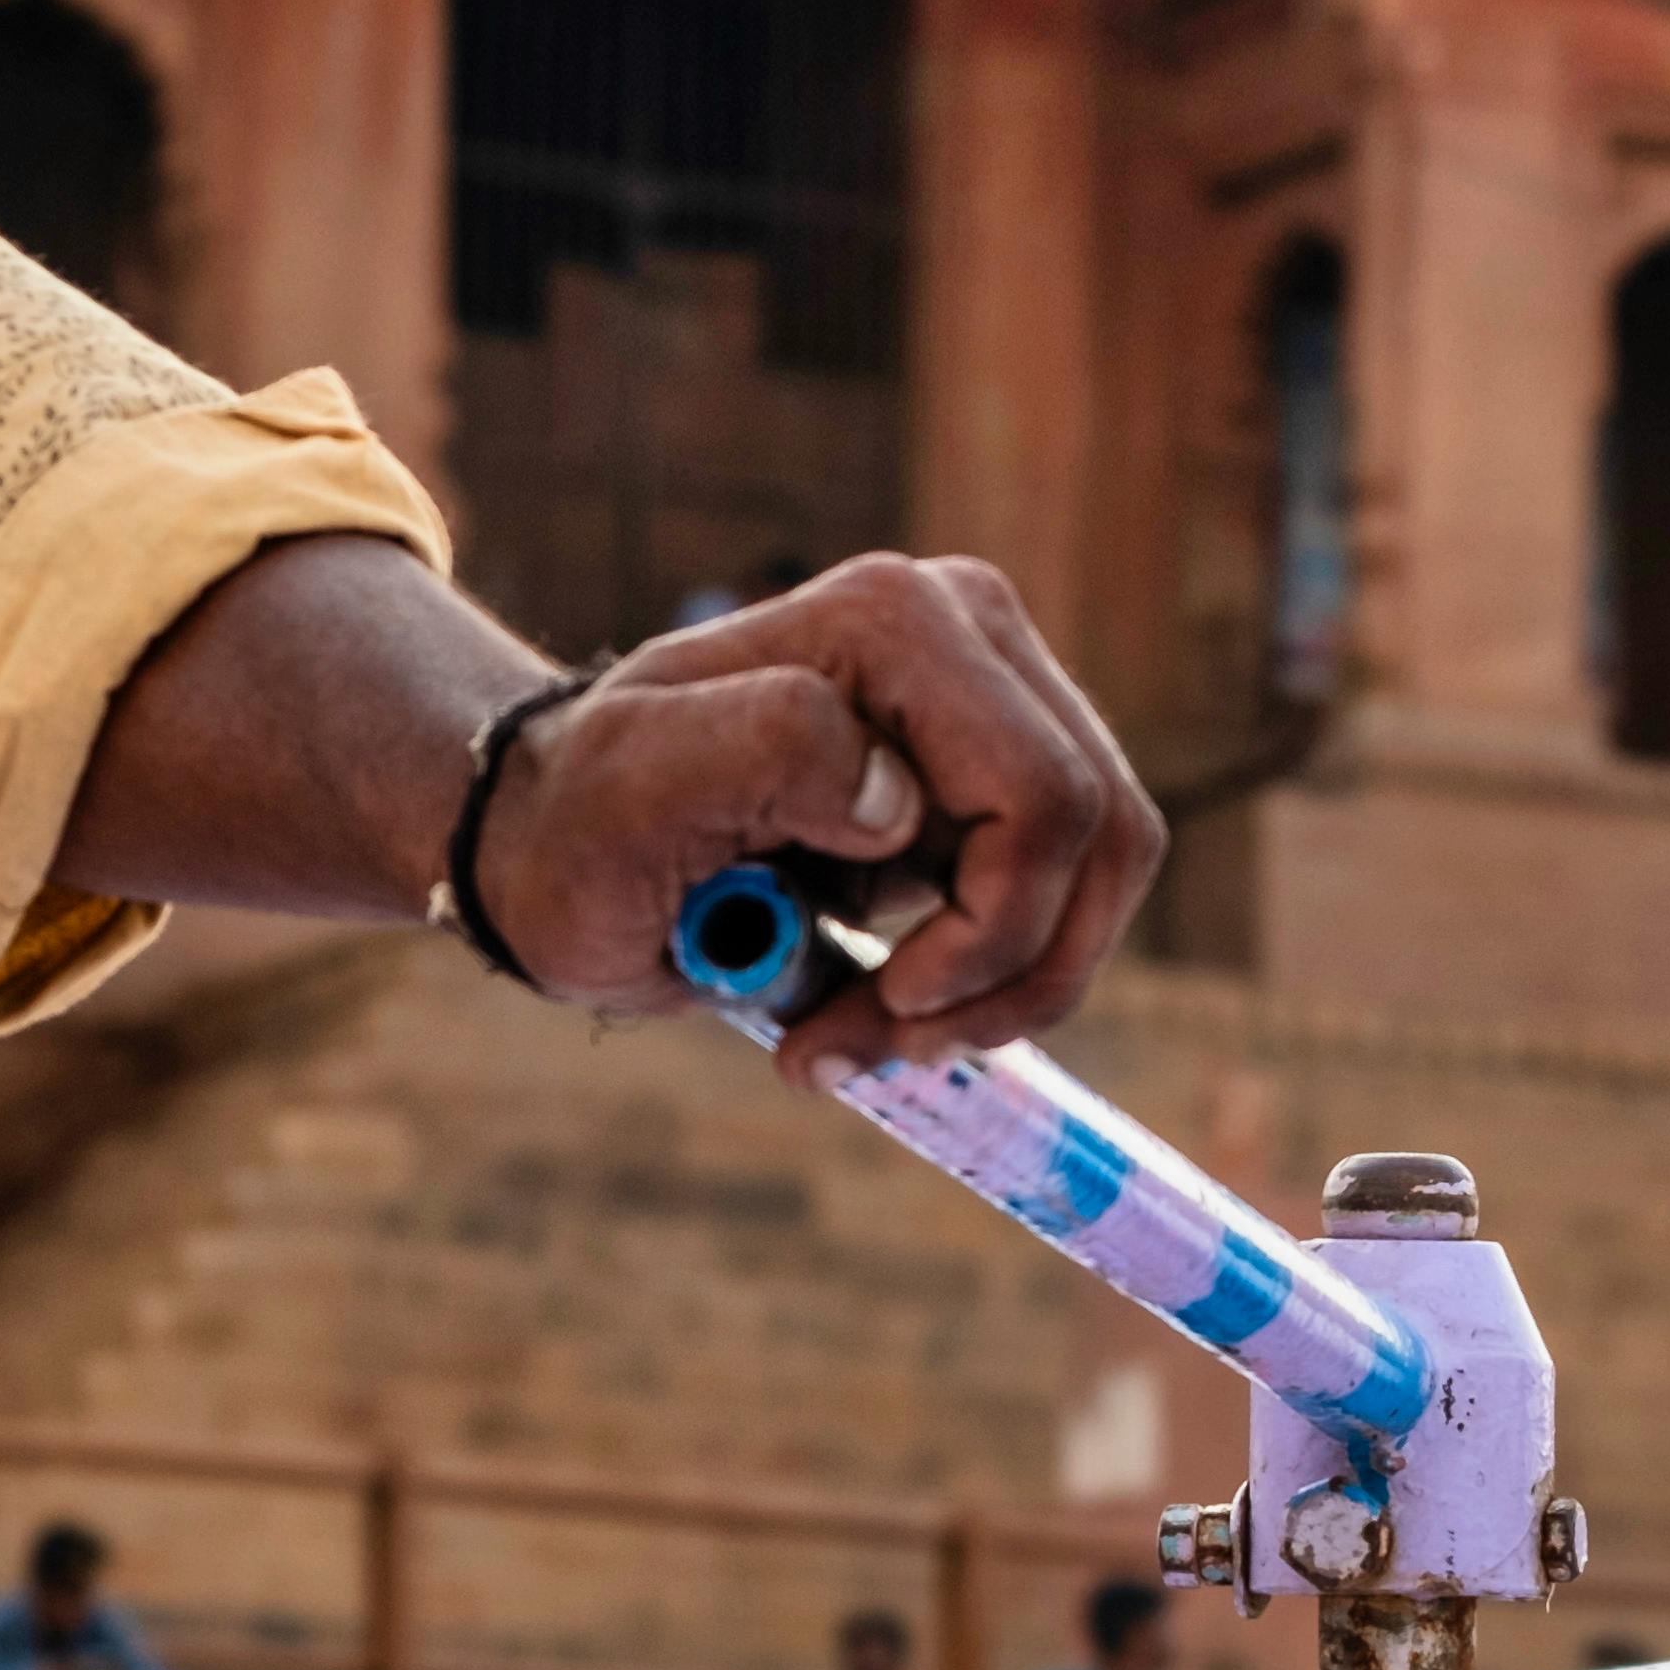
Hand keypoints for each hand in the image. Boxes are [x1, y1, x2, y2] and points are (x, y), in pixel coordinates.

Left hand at [472, 556, 1158, 1079]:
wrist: (566, 844)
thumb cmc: (582, 827)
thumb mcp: (629, 791)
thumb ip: (756, 749)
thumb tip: (896, 794)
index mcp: (900, 622)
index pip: (1043, 801)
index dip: (986, 934)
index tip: (879, 1009)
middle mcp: (973, 634)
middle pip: (1098, 839)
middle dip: (999, 978)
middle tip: (873, 1047)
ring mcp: (1000, 698)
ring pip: (1104, 876)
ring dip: (1004, 994)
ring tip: (872, 1040)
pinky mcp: (1004, 774)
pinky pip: (1071, 897)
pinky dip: (993, 983)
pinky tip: (889, 1007)